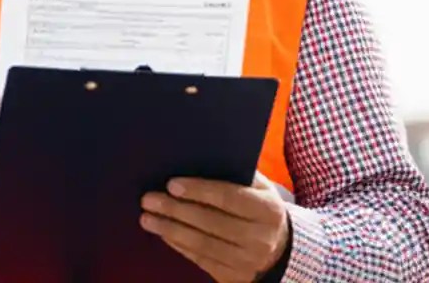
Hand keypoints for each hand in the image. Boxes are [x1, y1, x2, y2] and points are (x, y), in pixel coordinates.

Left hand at [140, 171, 289, 281]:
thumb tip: (200, 158)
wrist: (281, 250)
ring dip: (170, 230)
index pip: (229, 198)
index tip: (172, 184)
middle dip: (176, 210)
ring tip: (147, 218)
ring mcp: (247, 261)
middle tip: (149, 199)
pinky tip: (163, 233)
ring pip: (202, 244)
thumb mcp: (260, 189)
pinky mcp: (233, 277)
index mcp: (267, 210)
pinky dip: (178, 245)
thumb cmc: (260, 209)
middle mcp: (260, 238)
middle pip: (211, 223)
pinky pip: (201, 260)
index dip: (200, 191)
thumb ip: (238, 174)